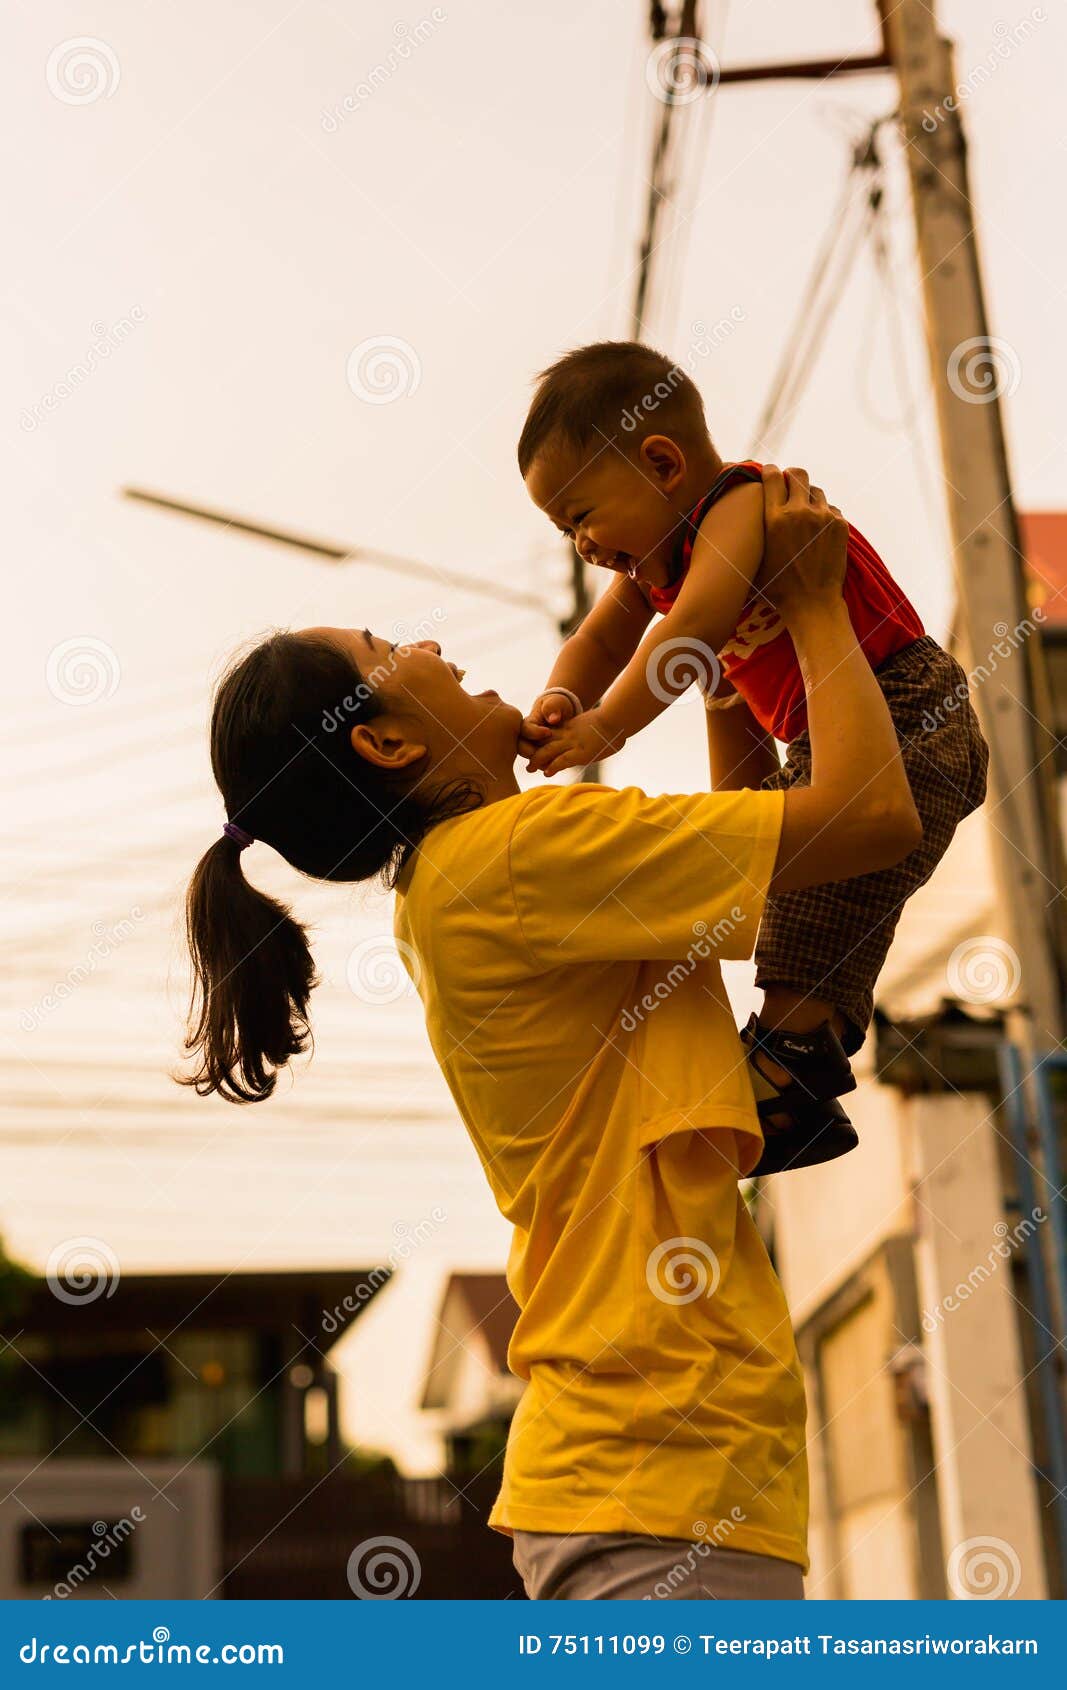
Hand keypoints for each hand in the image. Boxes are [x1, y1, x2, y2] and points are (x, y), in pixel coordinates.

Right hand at [517, 688, 579, 760]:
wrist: (562, 713)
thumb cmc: (557, 705)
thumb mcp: (556, 701)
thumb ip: (552, 707)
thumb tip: (553, 718)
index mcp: (528, 722)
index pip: (523, 729)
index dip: (534, 733)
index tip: (548, 732)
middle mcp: (526, 737)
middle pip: (521, 748)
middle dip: (533, 752)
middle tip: (548, 752)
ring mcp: (532, 747)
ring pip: (530, 759)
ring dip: (540, 762)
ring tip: (553, 762)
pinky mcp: (541, 756)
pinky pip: (540, 764)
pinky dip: (548, 765)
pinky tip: (557, 765)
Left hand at [524, 708, 626, 776]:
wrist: (616, 719)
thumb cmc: (609, 723)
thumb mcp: (589, 725)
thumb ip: (581, 732)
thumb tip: (585, 742)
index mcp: (568, 726)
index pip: (546, 734)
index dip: (536, 742)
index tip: (531, 751)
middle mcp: (567, 734)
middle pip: (542, 741)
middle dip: (531, 751)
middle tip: (526, 762)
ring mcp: (573, 742)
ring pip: (547, 750)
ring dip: (536, 760)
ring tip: (529, 769)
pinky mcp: (581, 752)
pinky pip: (562, 760)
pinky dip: (553, 767)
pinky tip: (547, 773)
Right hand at [756, 465, 847, 624]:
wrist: (811, 604)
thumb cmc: (777, 588)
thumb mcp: (755, 558)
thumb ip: (752, 533)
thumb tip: (737, 521)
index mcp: (774, 518)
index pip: (772, 477)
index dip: (770, 471)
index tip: (770, 473)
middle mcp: (800, 512)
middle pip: (798, 473)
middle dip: (792, 476)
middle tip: (789, 486)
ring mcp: (823, 517)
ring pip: (816, 490)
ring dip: (809, 497)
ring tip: (804, 512)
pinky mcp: (840, 525)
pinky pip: (831, 508)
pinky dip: (824, 515)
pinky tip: (817, 530)